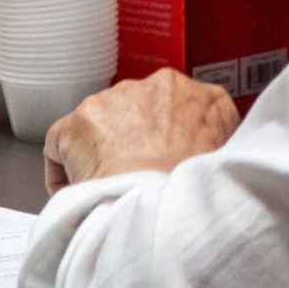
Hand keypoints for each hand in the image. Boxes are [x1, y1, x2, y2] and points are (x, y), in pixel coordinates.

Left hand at [43, 68, 238, 191]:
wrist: (160, 200)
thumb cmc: (193, 189)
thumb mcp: (227, 158)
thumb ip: (213, 141)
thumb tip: (198, 151)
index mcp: (197, 96)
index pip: (176, 108)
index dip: (166, 138)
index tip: (163, 158)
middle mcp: (152, 87)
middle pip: (135, 114)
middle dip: (132, 142)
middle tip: (136, 176)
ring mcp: (109, 101)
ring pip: (99, 127)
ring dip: (102, 153)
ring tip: (112, 186)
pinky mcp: (75, 123)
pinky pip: (60, 144)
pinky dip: (64, 169)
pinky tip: (80, 191)